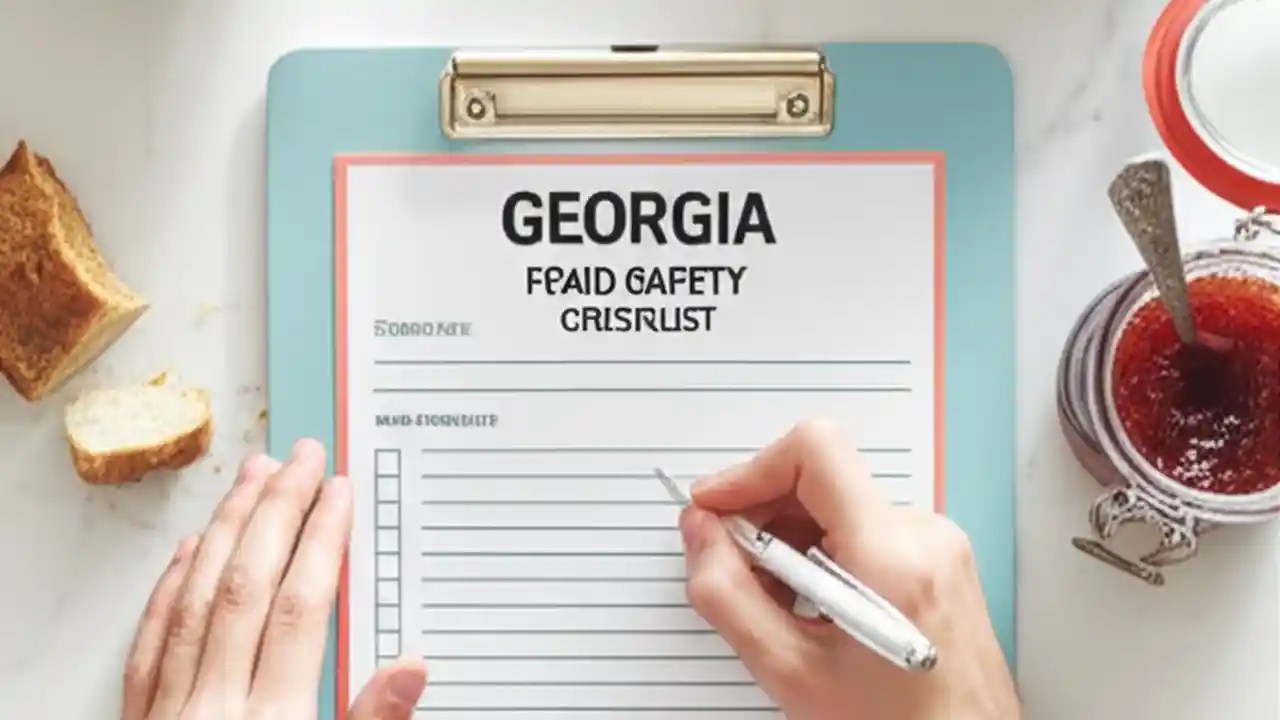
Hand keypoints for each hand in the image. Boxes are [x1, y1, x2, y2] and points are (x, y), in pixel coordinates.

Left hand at [121, 439, 427, 719]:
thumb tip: (411, 668)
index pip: (301, 607)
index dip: (323, 541)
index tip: (338, 493)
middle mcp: (217, 706)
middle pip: (248, 587)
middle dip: (278, 511)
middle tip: (300, 460)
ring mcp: (173, 712)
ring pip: (198, 602)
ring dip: (227, 530)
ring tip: (250, 479)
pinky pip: (150, 645)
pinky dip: (171, 590)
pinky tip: (189, 551)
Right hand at [681, 420, 1019, 719]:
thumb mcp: (790, 673)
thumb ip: (727, 595)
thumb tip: (700, 532)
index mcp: (893, 556)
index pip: (815, 451)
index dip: (750, 471)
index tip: (715, 507)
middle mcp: (924, 535)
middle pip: (820, 477)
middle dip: (763, 515)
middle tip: (733, 569)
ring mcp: (937, 545)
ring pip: (837, 505)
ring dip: (789, 541)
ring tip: (777, 605)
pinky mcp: (938, 559)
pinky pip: (862, 529)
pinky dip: (821, 555)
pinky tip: (810, 609)